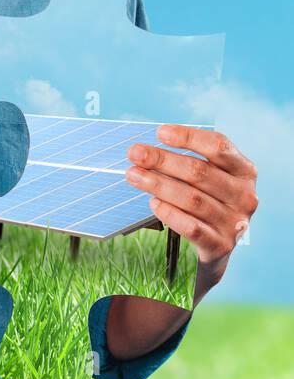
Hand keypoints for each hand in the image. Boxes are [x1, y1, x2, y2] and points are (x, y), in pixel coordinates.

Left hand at [125, 124, 258, 296]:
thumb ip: (186, 161)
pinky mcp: (220, 245)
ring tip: (133, 175)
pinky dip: (169, 213)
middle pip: (199, 172)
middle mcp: (244, 196)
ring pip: (192, 199)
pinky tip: (153, 203)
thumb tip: (145, 150)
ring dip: (158, 184)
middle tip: (134, 153)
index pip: (218, 146)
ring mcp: (234, 222)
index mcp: (244, 171)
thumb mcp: (207, 178)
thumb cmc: (207, 200)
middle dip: (162, 160)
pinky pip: (191, 227)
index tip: (160, 132)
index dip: (188, 137)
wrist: (217, 246)